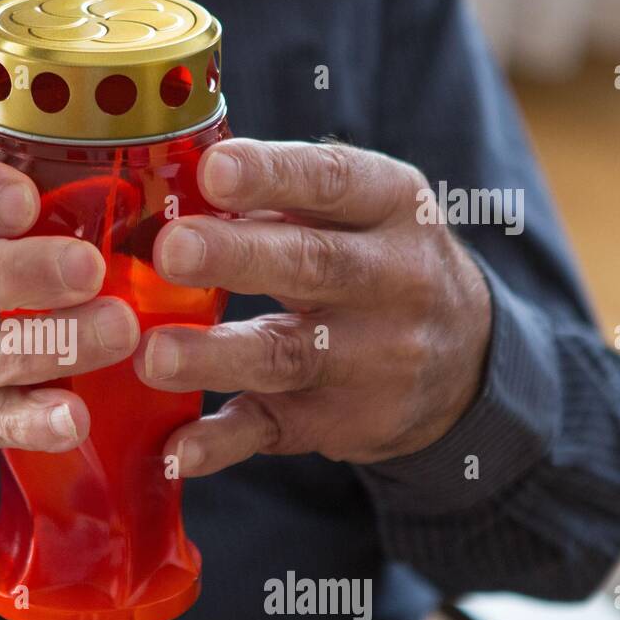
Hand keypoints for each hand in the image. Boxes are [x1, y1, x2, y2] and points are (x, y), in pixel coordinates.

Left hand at [134, 139, 491, 474]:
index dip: (273, 174)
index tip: (214, 170)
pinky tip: (179, 449)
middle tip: (171, 250)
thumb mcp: (361, 209)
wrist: (466, 363)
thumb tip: (175, 171)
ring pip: (287, 356)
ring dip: (216, 357)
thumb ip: (282, 191)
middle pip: (312, 266)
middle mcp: (394, 282)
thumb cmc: (376, 262)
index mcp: (392, 207)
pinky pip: (273, 431)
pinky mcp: (337, 422)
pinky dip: (222, 444)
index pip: (332, 181)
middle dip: (237, 258)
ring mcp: (370, 361)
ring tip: (154, 355)